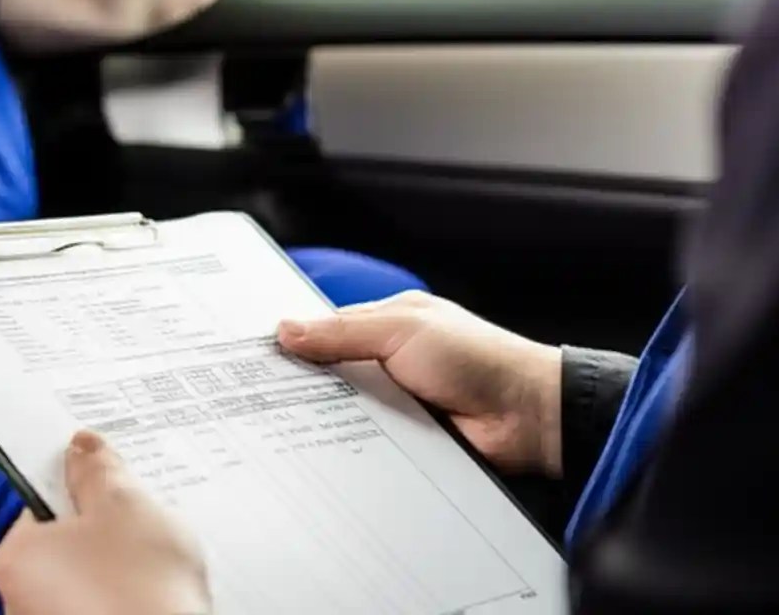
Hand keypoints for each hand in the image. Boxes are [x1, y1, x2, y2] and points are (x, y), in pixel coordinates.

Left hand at [0, 431, 209, 614]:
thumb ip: (98, 472)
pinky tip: (157, 595)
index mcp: (17, 557)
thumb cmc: (141, 587)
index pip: (41, 504)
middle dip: (104, 530)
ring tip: (158, 563)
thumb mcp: (125, 506)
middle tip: (143, 522)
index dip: (81, 487)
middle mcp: (18, 600)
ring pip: (87, 579)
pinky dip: (126, 599)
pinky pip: (104, 606)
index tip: (111, 482)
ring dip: (119, 567)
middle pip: (64, 544)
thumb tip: (83, 447)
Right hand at [278, 291, 564, 476]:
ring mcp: (396, 403)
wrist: (526, 415)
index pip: (327, 330)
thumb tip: (286, 329)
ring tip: (278, 430)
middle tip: (254, 398)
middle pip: (330, 374)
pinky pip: (365, 444)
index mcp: (389, 324)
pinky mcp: (404, 440)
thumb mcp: (403, 329)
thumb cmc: (477, 357)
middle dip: (300, 385)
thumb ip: (343, 332)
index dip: (293, 342)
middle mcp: (389, 362)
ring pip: (344, 412)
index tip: (253, 356)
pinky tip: (320, 454)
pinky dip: (347, 447)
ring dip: (324, 419)